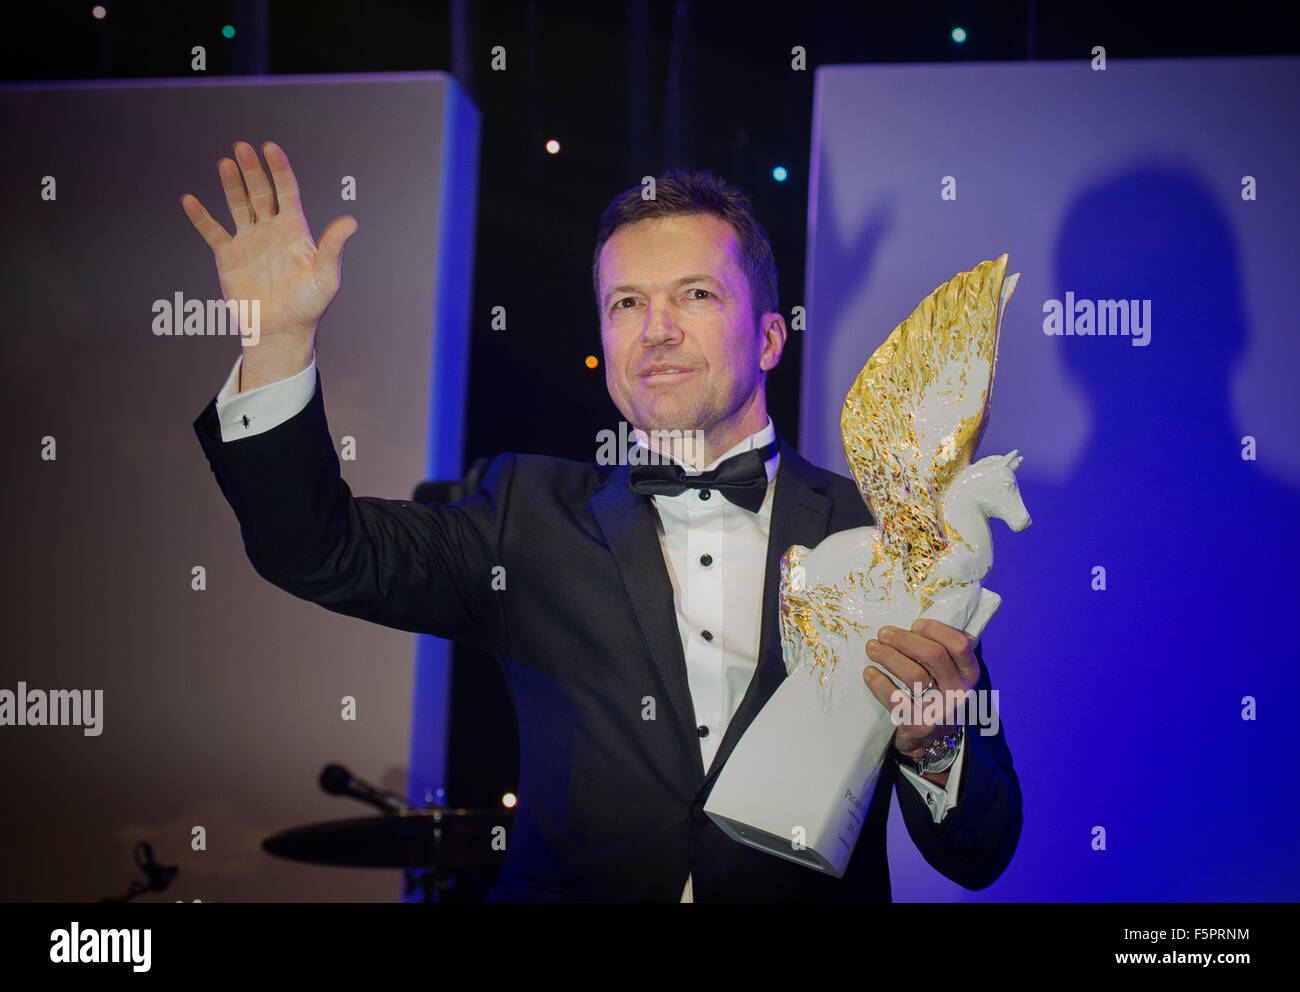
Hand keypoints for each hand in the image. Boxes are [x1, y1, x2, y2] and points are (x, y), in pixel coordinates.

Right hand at [180, 141, 356, 386]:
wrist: (281, 330)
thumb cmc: (308, 305)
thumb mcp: (326, 277)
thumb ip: (334, 248)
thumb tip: (351, 222)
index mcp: (294, 230)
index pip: (286, 191)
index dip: (279, 169)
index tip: (270, 148)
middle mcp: (270, 229)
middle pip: (260, 192)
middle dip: (252, 170)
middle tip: (242, 148)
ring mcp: (248, 240)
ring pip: (237, 205)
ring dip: (230, 185)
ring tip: (224, 164)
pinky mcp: (228, 256)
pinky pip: (212, 231)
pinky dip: (201, 217)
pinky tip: (190, 200)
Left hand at [863, 619, 978, 758]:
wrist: (927, 740)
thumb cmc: (932, 694)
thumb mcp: (945, 674)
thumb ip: (938, 651)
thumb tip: (909, 623)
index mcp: (968, 673)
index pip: (960, 645)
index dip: (936, 630)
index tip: (914, 624)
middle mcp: (959, 691)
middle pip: (934, 655)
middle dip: (904, 640)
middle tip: (883, 633)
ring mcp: (941, 710)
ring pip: (914, 675)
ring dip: (888, 657)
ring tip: (872, 648)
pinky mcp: (920, 725)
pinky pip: (896, 699)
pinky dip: (879, 683)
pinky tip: (869, 673)